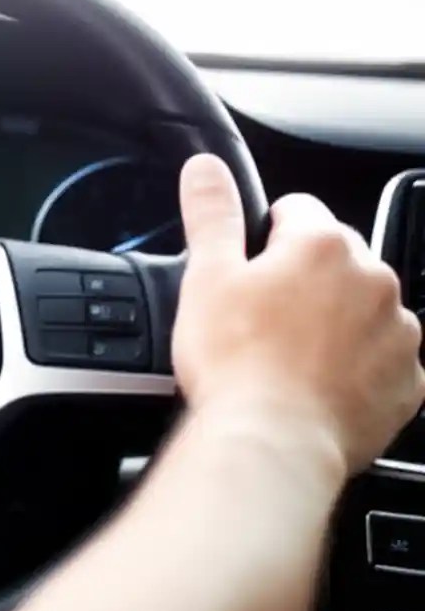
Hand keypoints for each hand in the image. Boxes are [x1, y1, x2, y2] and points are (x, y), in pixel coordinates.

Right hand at [172, 154, 424, 474]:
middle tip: (258, 322)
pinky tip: (313, 385)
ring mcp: (397, 332)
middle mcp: (374, 279)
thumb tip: (206, 168)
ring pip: (361, 309)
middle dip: (301, 282)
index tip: (246, 274)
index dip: (263, 240)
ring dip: (331, 323)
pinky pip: (381, 360)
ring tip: (284, 359)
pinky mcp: (407, 381)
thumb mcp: (206, 277)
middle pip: (333, 260)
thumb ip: (211, 214)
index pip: (296, 212)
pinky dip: (354, 368)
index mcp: (323, 244)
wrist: (272, 442)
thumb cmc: (236, 364)